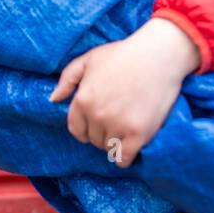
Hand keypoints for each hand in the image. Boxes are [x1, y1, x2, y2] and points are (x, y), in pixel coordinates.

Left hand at [48, 18, 200, 167]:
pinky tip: (132, 145)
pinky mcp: (138, 134)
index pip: (76, 129)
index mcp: (83, 99)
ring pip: (108, 148)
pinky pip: (123, 159)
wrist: (159, 55)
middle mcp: (97, 115)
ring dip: (116, 141)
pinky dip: (125, 156)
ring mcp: (117, 125)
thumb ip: (68, 78)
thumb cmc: (124, 54)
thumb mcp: (90, 58)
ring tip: (127, 126)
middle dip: (103, 132)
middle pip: (93, 140)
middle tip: (118, 119)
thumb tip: (54, 99)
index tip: (98, 124)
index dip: (86, 128)